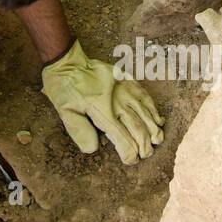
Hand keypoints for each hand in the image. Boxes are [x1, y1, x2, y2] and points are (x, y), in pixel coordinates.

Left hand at [41, 39, 163, 163]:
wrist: (68, 61)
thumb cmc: (64, 88)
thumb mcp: (64, 110)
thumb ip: (79, 130)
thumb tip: (93, 148)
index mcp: (102, 112)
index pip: (122, 138)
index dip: (129, 152)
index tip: (132, 160)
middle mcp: (117, 102)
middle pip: (137, 127)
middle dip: (144, 144)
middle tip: (147, 154)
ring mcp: (124, 90)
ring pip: (145, 112)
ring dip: (153, 128)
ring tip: (158, 140)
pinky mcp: (127, 80)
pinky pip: (145, 95)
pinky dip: (153, 108)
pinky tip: (158, 118)